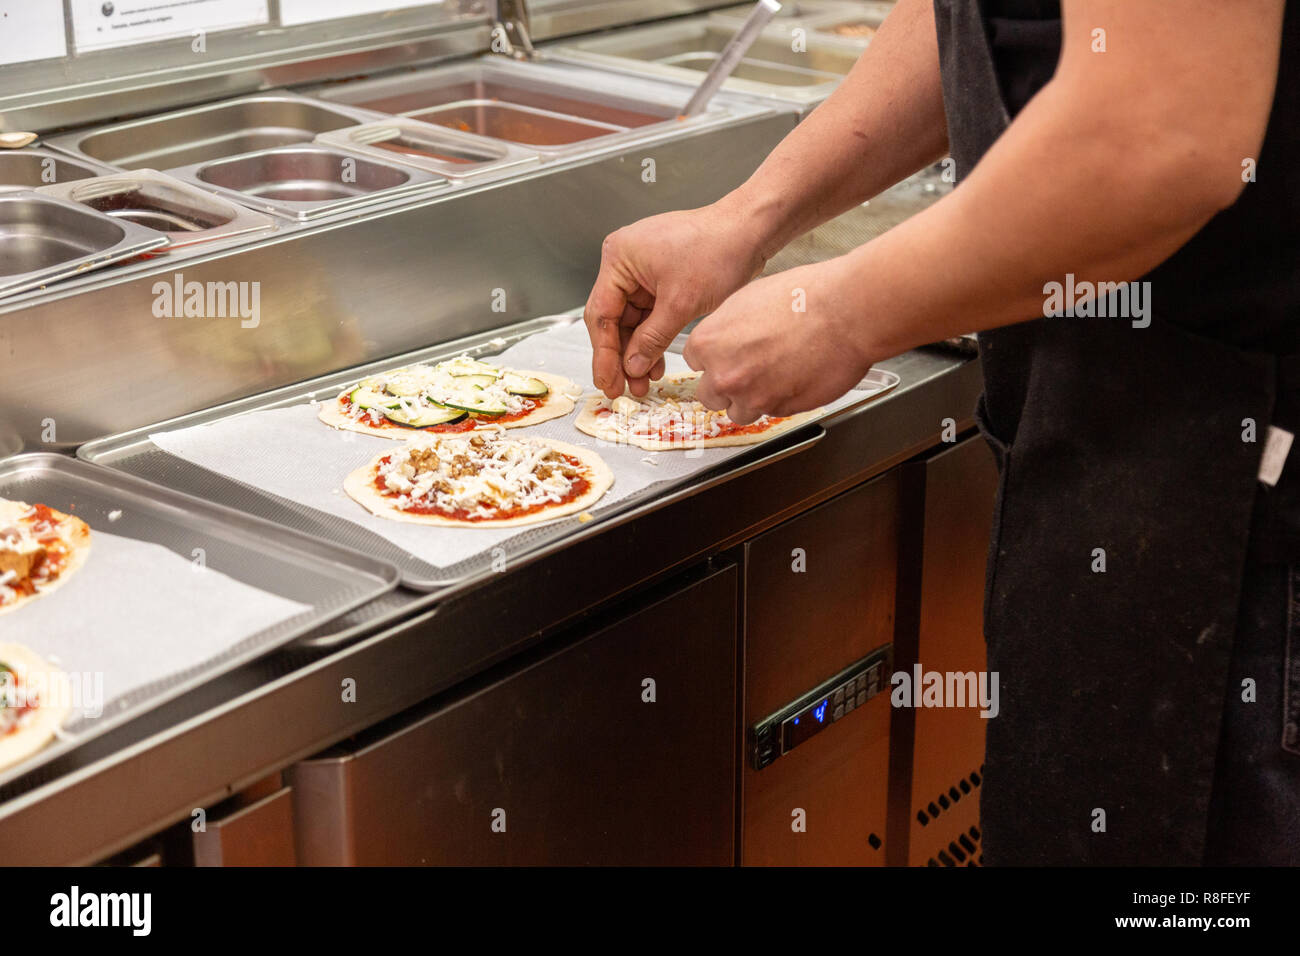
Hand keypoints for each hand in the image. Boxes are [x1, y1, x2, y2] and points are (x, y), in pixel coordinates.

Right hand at [583, 200, 767, 398]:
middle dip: (620, 357)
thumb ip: (652, 339)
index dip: (604, 354)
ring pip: (632, 321)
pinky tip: (655, 363)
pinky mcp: (662, 280)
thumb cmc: (718, 248)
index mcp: (619, 258)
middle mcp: (626, 262)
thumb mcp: (681, 303)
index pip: (601, 315)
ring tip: (642, 383)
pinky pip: (650, 315)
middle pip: (613, 320)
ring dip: (637, 352)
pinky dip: (653, 339)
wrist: (750, 231)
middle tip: (621, 388)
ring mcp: (643, 272)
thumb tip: (633, 366)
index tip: (607, 381)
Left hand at [681, 259, 871, 423]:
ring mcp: (751, 397)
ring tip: (775, 375)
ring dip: (751, 398)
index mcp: (709, 342)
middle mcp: (724, 374)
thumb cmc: (804, 297)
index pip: (693, 361)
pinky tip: (794, 376)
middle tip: (750, 369)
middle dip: (726, 384)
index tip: (725, 355)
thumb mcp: (748, 299)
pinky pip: (770, 412)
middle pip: (709, 394)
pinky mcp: (779, 410)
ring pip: (737, 411)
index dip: (713, 358)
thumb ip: (727, 327)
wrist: (844, 313)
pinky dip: (779, 400)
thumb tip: (724, 339)